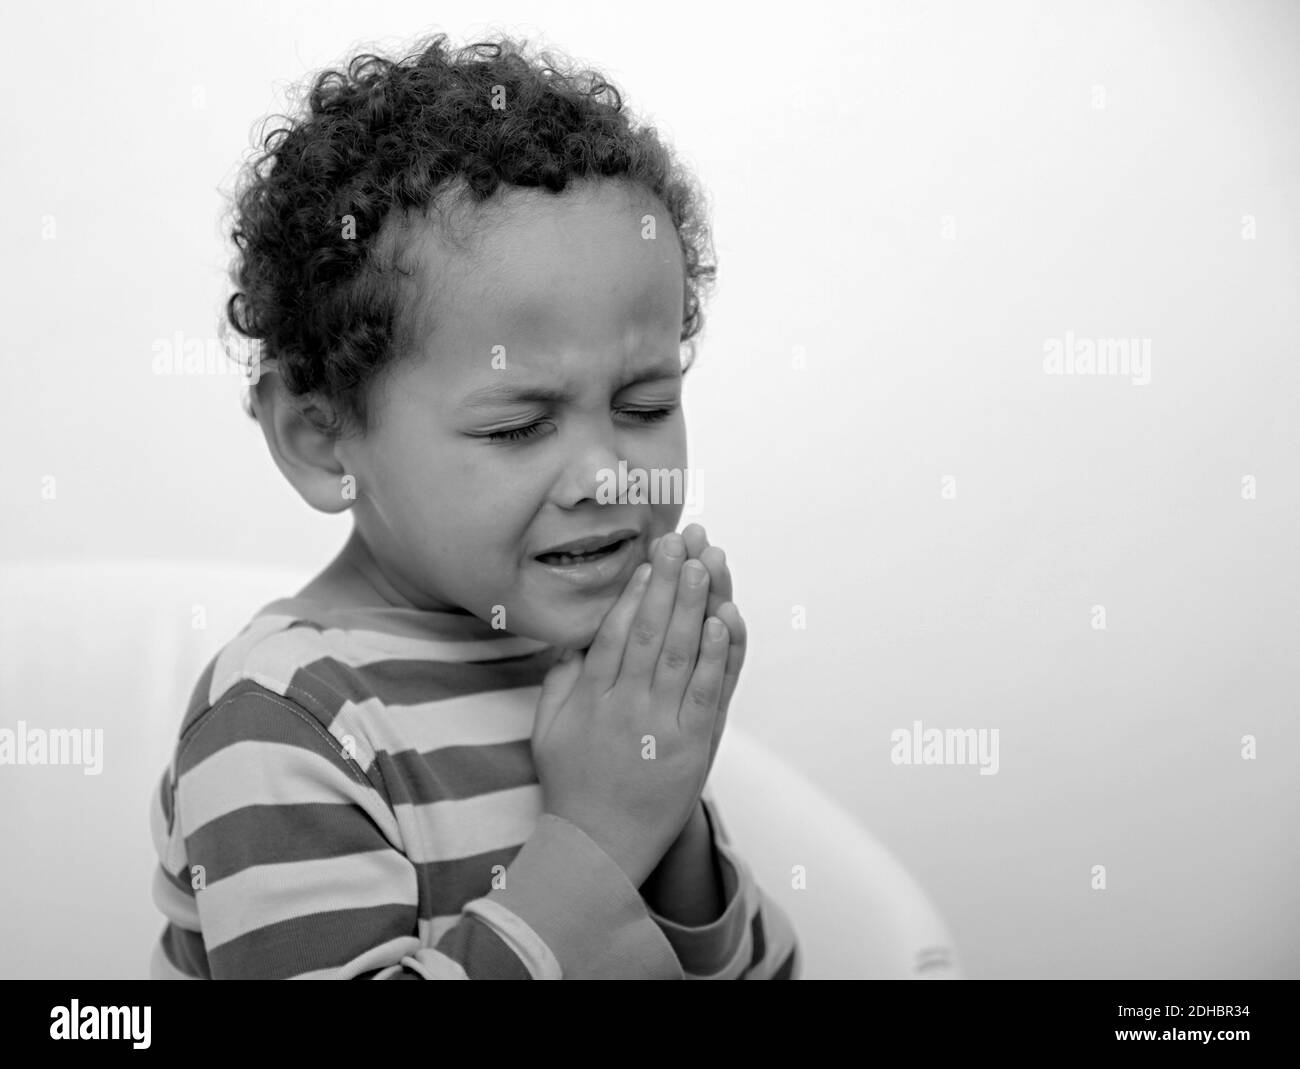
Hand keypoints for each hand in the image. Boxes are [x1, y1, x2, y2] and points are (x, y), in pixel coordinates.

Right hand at [532, 531, 731, 886]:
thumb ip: (560, 677)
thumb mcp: (548, 727)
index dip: (635, 590)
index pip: (616, 632)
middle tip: (683, 539)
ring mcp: (663, 727)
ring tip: (708, 562)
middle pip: (652, 632)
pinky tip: (725, 621)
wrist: (598, 847)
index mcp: (591, 697)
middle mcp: (627, 707)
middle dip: (669, 581)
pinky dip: (719, 657)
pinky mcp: (694, 748)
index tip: (650, 557)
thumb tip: (577, 633)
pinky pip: (710, 694)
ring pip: (684, 654)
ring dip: (697, 604)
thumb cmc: (572, 783)